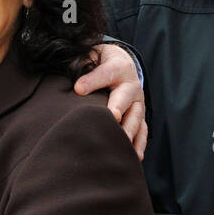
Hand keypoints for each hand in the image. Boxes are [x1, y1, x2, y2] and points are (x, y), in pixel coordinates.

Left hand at [74, 43, 146, 159]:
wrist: (122, 63)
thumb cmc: (100, 62)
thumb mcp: (91, 56)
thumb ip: (81, 64)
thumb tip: (71, 80)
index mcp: (118, 67)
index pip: (105, 73)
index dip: (92, 81)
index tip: (78, 89)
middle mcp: (131, 86)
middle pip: (125, 97)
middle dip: (118, 107)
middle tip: (112, 117)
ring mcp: (137, 103)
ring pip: (136, 118)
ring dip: (128, 131)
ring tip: (120, 143)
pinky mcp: (140, 117)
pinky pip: (142, 131)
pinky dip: (139, 144)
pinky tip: (133, 157)